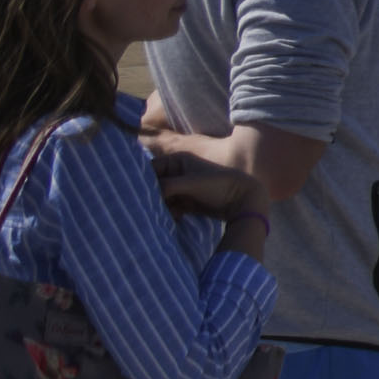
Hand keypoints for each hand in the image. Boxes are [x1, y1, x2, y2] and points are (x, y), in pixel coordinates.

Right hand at [149, 148, 267, 222]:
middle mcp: (178, 172)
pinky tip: (177, 218)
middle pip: (154, 185)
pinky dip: (170, 213)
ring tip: (165, 214)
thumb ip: (165, 186)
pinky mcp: (187, 201)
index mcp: (177, 160)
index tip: (134, 194)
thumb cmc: (218, 186)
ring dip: (160, 207)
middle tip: (148, 207)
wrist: (244, 201)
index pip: (150, 169)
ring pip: (161, 198)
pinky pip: (170, 207)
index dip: (141, 181)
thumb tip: (143, 193)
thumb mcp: (189, 183)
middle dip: (151, 196)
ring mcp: (182, 187)